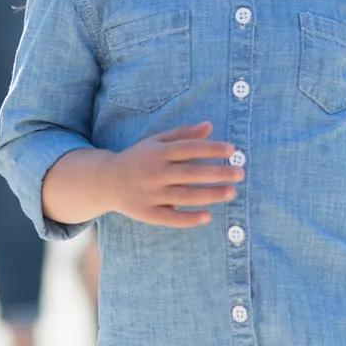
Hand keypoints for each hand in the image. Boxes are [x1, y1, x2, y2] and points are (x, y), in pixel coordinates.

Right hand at [108, 122, 241, 228]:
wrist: (106, 180)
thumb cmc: (138, 158)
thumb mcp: (156, 142)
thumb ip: (182, 134)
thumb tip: (209, 126)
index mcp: (157, 152)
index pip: (188, 149)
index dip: (211, 148)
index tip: (232, 149)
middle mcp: (154, 172)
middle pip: (190, 173)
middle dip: (216, 173)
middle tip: (239, 173)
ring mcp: (150, 194)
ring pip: (184, 196)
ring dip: (209, 195)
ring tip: (231, 192)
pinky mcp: (146, 213)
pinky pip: (170, 217)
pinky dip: (188, 218)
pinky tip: (207, 216)